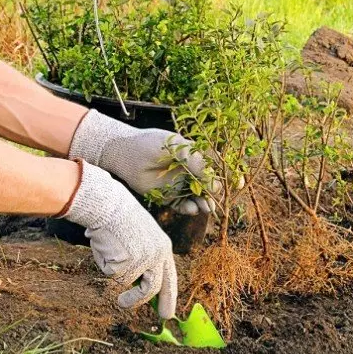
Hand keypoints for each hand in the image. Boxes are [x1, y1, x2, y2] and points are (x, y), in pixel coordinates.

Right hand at [60, 160, 176, 318]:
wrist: (109, 205)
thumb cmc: (120, 220)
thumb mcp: (141, 238)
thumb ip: (144, 259)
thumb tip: (139, 286)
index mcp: (163, 248)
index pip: (170, 277)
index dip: (170, 296)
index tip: (168, 312)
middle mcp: (158, 255)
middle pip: (156, 288)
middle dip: (149, 304)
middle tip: (141, 313)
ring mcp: (143, 260)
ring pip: (133, 286)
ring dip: (127, 296)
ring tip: (119, 294)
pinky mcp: (127, 263)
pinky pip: (114, 276)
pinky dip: (107, 267)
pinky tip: (106, 250)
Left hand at [69, 110, 214, 215]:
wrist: (125, 153)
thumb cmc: (152, 144)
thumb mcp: (179, 148)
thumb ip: (198, 163)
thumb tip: (214, 183)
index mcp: (194, 157)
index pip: (212, 170)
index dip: (220, 179)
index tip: (227, 187)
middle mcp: (188, 172)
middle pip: (207, 187)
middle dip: (212, 196)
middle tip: (214, 203)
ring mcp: (178, 184)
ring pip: (196, 198)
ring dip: (203, 204)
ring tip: (205, 208)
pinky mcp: (167, 196)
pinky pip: (182, 205)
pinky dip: (188, 209)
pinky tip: (192, 209)